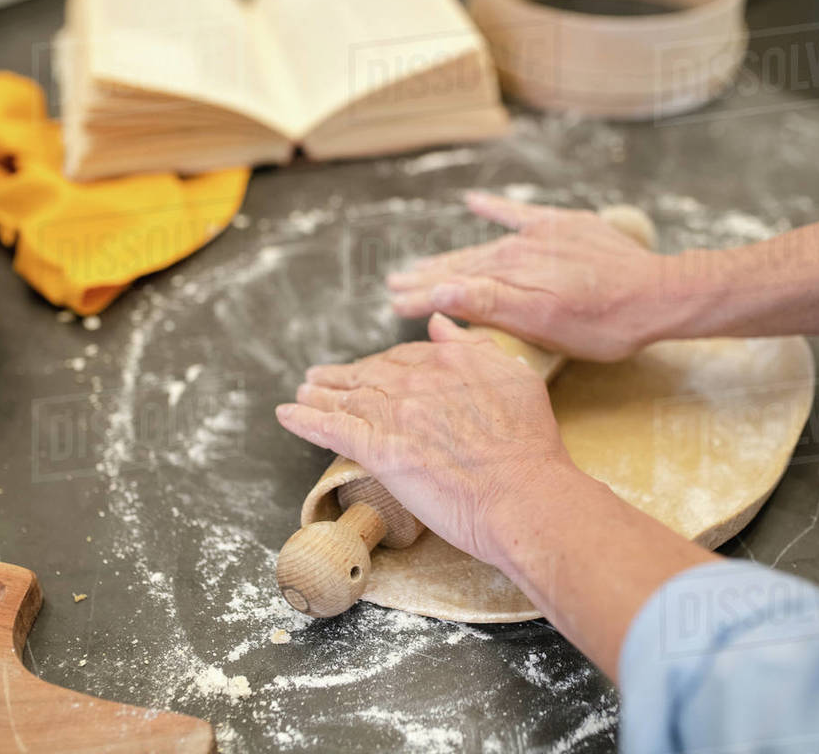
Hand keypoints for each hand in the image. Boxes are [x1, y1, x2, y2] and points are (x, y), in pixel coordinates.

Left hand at [275, 313, 576, 565]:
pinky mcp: (379, 449)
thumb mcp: (516, 378)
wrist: (523, 494)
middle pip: (369, 374)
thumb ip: (474, 348)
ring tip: (302, 392)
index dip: (383, 365)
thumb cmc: (532, 446)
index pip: (405, 357)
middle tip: (320, 378)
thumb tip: (439, 324)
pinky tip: (286, 414)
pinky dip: (305, 419)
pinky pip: (331, 428)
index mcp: (451, 361)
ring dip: (319, 393)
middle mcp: (418, 381)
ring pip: (347, 397)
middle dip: (343, 376)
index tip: (370, 369)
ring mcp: (396, 414)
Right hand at [387, 192, 668, 360]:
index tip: (392, 304)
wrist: (657, 295)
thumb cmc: (602, 323)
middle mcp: (518, 249)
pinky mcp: (563, 226)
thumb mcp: (542, 325)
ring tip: (421, 261)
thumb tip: (438, 291)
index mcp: (509, 275)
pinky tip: (472, 201)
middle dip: (425, 276)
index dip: (421, 297)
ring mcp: (541, 235)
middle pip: (462, 264)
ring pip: (484, 245)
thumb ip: (488, 304)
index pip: (452, 286)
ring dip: (451, 255)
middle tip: (391, 284)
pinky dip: (495, 207)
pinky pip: (520, 213)